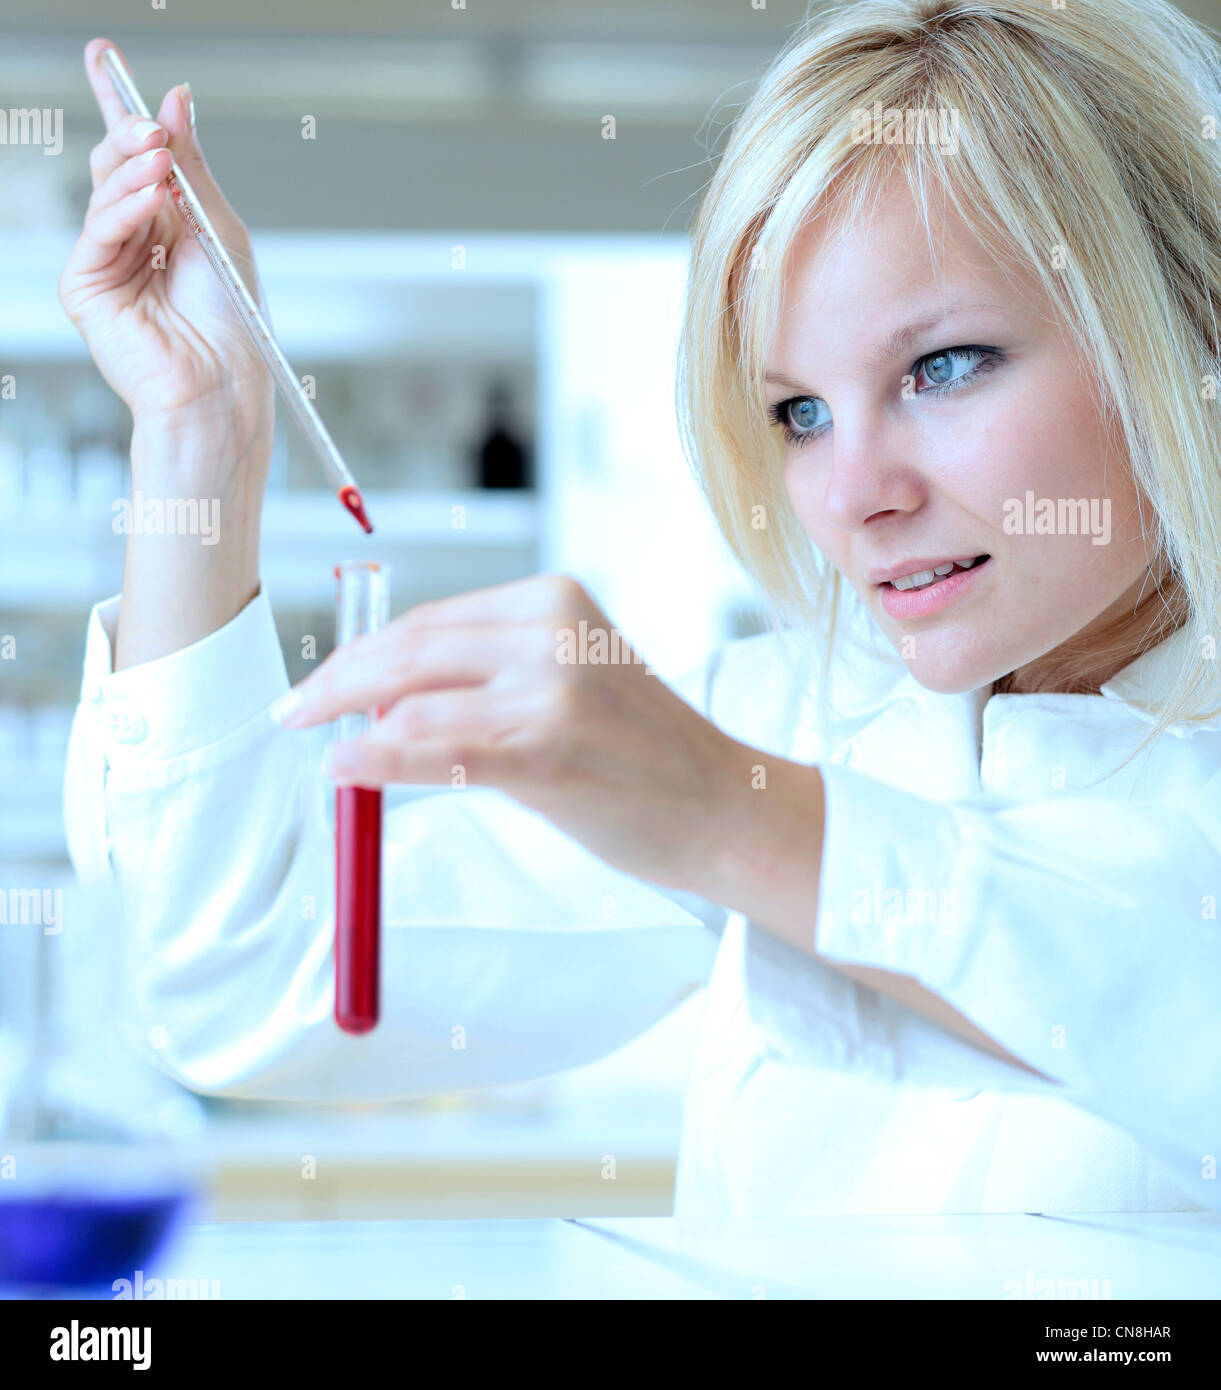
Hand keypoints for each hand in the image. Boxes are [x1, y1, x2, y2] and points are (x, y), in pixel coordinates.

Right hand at [57, 38, 272, 465]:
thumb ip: (193, 166)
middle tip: (153, 126)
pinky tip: (149, 199)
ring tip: (159, 160)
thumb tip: (175, 98)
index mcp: (172, 227)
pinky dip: (123, 209)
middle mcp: (138, 243)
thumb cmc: (233, 322)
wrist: (222, 384)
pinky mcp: (87, 289)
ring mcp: (110, 265)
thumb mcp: (221, 227)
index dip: (122, 106)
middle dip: (132, 136)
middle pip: (117, 166)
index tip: (106, 56)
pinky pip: (99, 232)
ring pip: (106, 193)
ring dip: (134, 171)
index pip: (139, 157)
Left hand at [272, 573, 767, 894]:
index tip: (320, 684)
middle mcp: (549, 629)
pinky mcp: (548, 749)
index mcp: (551, 600)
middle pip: (408, 650)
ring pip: (413, 701)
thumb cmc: (640, 753)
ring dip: (350, 727)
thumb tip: (379, 704)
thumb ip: (483, 679)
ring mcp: (551, 688)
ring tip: (323, 752)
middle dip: (336, 684)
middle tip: (292, 714)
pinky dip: (377, 761)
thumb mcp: (566, 683)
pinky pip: (436, 751)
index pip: (428, 621)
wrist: (722, 804)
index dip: (360, 653)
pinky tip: (344, 770)